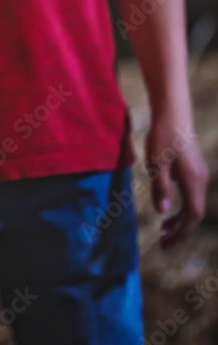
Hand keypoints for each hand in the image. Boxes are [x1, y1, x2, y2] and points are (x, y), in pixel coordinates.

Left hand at [145, 112, 208, 248]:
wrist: (172, 111)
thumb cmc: (162, 135)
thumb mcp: (156, 162)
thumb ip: (160, 187)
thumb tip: (162, 212)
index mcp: (193, 181)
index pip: (192, 216)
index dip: (180, 233)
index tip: (165, 245)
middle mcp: (200, 179)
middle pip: (194, 213)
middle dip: (180, 230)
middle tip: (163, 243)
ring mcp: (199, 172)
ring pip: (193, 203)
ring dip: (180, 218)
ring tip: (164, 228)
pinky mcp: (194, 166)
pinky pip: (191, 193)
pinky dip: (182, 205)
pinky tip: (168, 205)